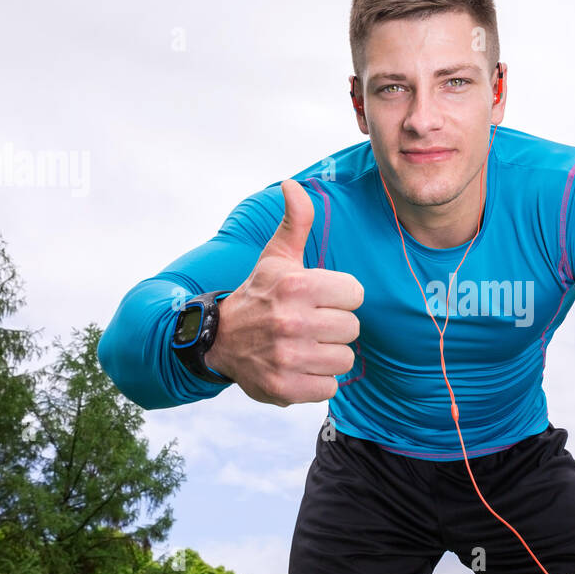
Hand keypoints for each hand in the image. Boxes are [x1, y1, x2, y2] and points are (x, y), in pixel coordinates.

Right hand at [206, 179, 363, 405]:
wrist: (219, 339)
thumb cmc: (259, 294)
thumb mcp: (276, 257)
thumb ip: (295, 221)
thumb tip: (293, 185)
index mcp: (296, 286)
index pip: (355, 294)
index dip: (340, 297)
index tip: (319, 298)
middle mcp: (291, 322)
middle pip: (352, 329)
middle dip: (335, 327)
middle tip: (310, 324)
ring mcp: (287, 357)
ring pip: (344, 359)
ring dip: (328, 355)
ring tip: (306, 345)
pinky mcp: (284, 388)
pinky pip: (329, 388)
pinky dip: (318, 381)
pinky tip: (299, 367)